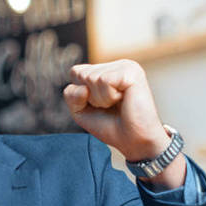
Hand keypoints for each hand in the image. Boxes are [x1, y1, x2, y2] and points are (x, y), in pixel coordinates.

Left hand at [63, 59, 184, 187]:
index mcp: (107, 70)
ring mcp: (126, 66)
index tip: (98, 105)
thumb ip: (71, 95)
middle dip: (90, 97)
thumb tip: (84, 87)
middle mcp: (117, 64)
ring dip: (100, 99)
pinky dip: (108, 97)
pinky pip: (104, 80)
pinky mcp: (132, 72)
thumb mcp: (80, 111)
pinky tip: (124, 100)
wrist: (134, 141)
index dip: (79, 94)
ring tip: (117, 104)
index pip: (75, 72)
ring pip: (92, 77)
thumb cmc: (110, 126)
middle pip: (81, 74)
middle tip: (110, 106)